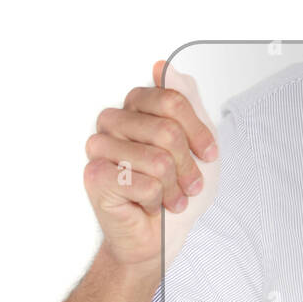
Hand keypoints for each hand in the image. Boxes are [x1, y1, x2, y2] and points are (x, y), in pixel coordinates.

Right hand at [83, 61, 220, 268]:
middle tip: (189, 185)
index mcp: (138, 107)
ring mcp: (100, 147)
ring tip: (169, 197)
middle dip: (187, 166)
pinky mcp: (94, 175)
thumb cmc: (178, 188)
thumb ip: (185, 101)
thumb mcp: (197, 142)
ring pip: (157, 160)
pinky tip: (147, 205)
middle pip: (166, 130)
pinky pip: (144, 183)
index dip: (198, 131)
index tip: (208, 154)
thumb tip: (165, 67)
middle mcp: (115, 121)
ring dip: (173, 188)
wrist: (162, 234)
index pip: (172, 99)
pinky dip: (156, 200)